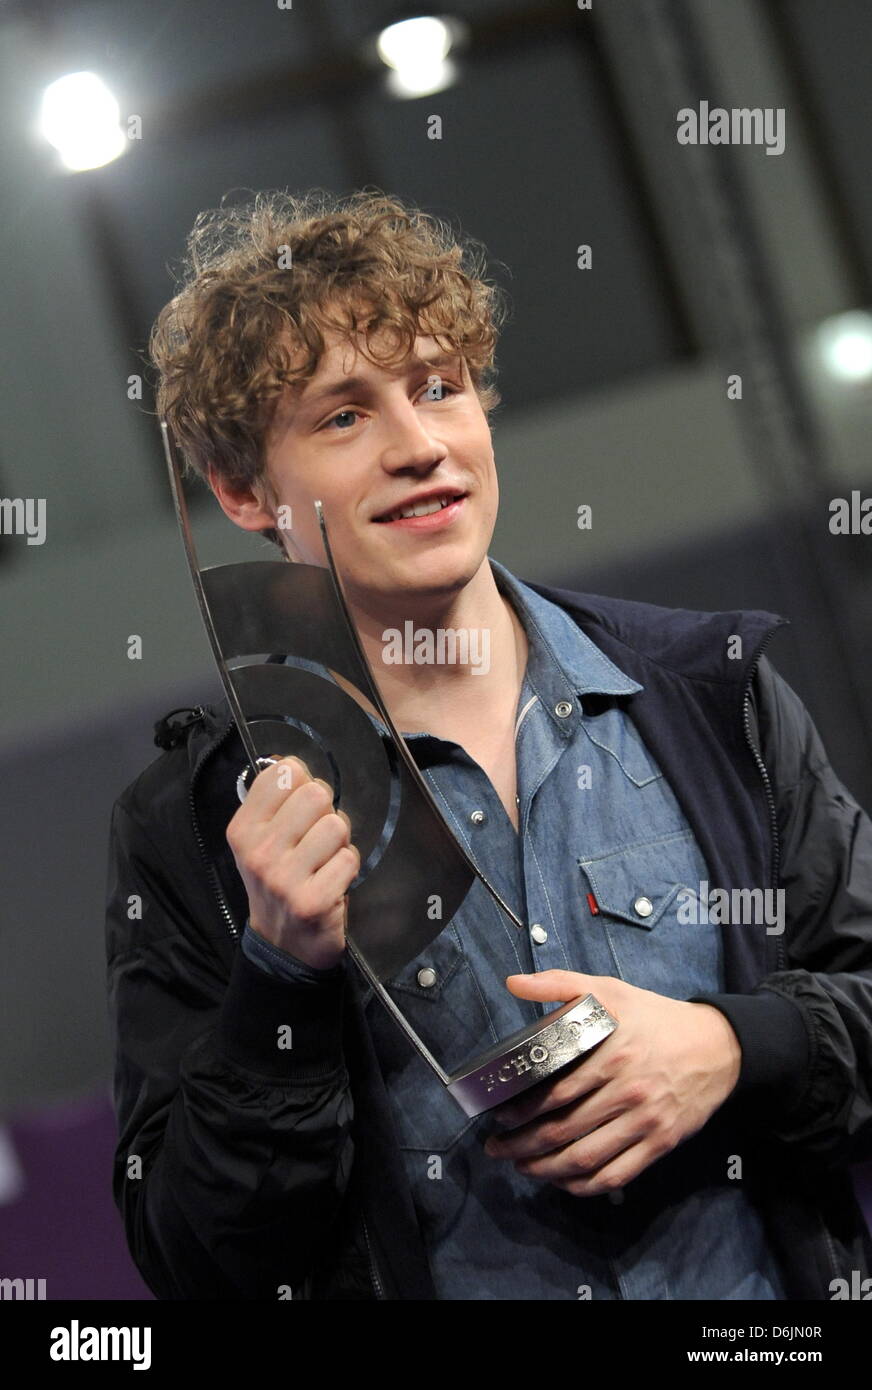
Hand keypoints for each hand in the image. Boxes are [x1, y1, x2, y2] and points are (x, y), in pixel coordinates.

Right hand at [225, 755, 359, 968]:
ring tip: (324, 861)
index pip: (283, 773)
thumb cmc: (277, 882)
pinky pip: (349, 858)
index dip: (302, 782)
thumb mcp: (259, 841)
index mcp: (243, 830)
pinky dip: (348, 867)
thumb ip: (273, 802)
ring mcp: (285, 878)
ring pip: (337, 824)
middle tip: (316, 837)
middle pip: (316, 793)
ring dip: (339, 842)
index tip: (300, 805)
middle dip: (325, 812)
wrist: (282, 946)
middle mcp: (259, 852)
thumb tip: (293, 765)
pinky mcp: (313, 900)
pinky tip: (331, 881)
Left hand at [483, 969, 741, 1195]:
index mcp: (611, 1055)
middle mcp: (627, 1092)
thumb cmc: (655, 1017)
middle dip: (522, 1145)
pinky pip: (617, 1175)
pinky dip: (585, 1185)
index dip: (521, 1111)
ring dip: (546, 1170)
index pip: (555, 1093)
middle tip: (496, 1148)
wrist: (717, 1045)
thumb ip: (559, 984)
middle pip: (564, 1130)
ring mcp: (645, 1121)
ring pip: (586, 1158)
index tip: (498, 1115)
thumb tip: (512, 983)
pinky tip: (564, 1181)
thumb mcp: (610, 989)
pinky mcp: (660, 1143)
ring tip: (522, 1167)